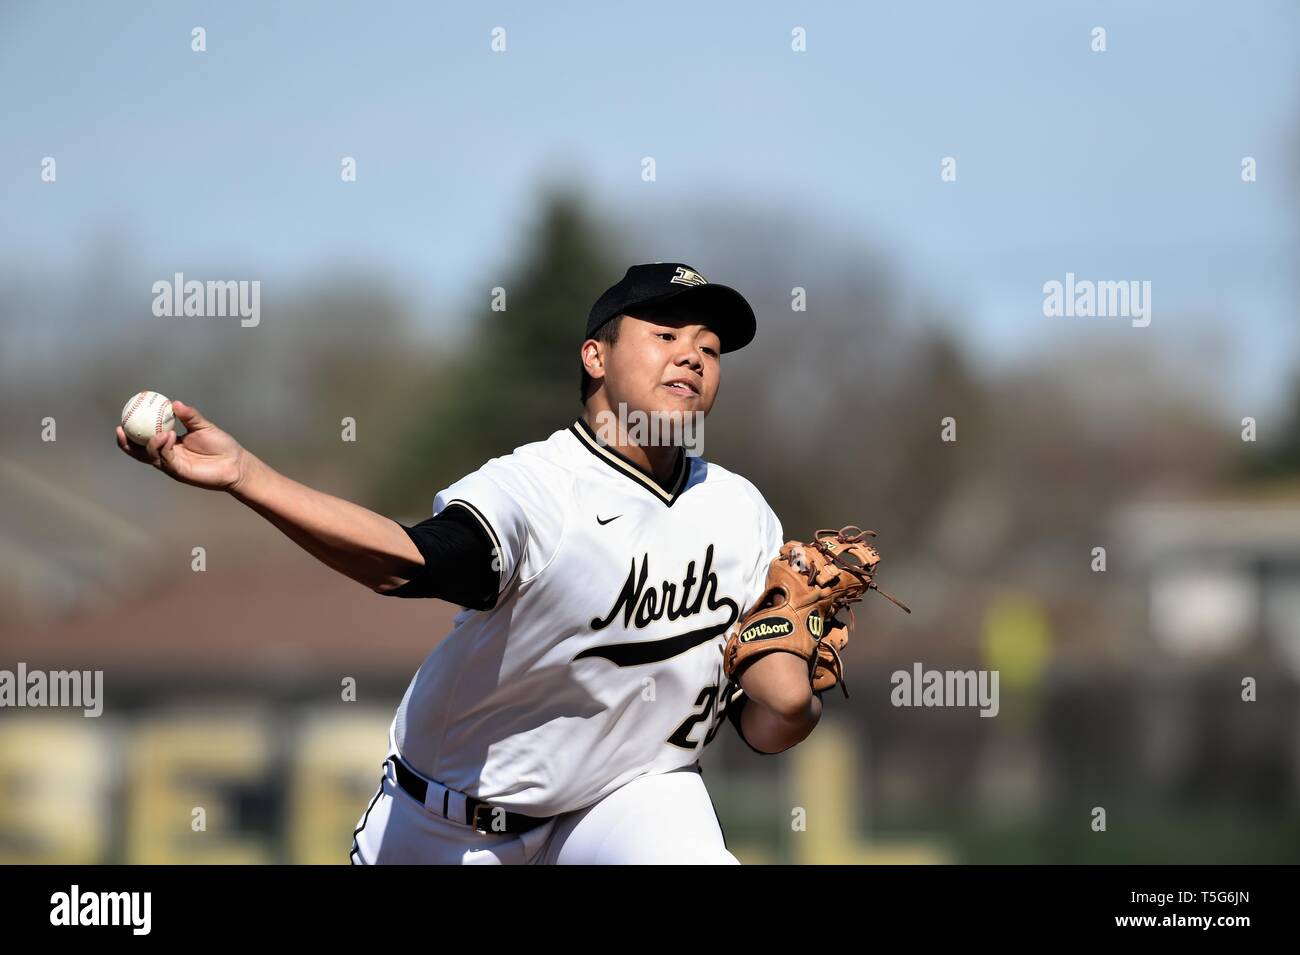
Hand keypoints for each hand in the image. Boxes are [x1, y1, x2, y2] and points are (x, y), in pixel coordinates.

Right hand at [115, 399, 250, 491]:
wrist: (236, 463)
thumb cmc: (221, 445)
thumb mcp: (203, 426)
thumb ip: (189, 416)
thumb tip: (174, 403)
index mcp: (170, 443)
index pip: (145, 438)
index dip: (132, 430)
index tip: (124, 415)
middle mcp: (167, 455)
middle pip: (139, 452)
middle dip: (126, 442)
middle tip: (120, 428)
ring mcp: (172, 465)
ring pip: (150, 456)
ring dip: (151, 443)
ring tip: (162, 432)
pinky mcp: (179, 472)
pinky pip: (166, 460)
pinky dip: (165, 447)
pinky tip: (170, 436)